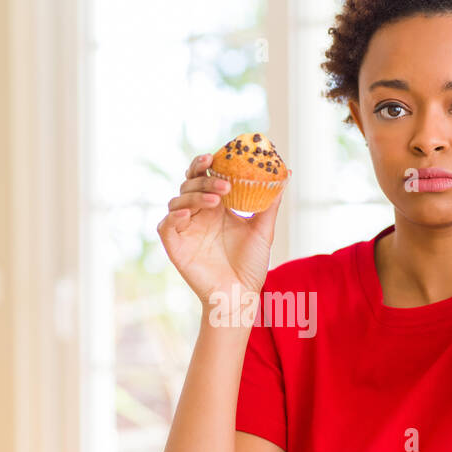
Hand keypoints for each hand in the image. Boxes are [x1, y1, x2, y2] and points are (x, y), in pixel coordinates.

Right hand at [156, 154, 283, 312]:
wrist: (240, 295)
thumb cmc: (251, 265)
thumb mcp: (264, 230)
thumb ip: (271, 201)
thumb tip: (285, 171)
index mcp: (216, 207)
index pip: (203, 176)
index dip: (204, 163)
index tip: (215, 156)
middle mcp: (198, 215)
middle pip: (189, 184)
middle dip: (203, 178)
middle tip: (223, 183)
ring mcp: (185, 230)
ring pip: (177, 201)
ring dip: (194, 196)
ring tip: (215, 201)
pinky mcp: (175, 246)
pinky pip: (166, 225)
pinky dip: (174, 217)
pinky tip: (188, 216)